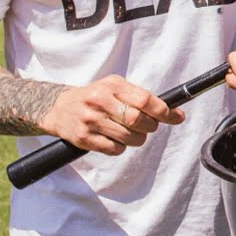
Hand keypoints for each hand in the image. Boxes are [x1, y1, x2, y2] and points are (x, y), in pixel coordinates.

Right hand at [39, 75, 183, 155]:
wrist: (59, 108)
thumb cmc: (96, 97)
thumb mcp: (114, 86)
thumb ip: (140, 96)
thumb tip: (173, 112)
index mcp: (112, 86)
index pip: (145, 100)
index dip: (164, 111)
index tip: (176, 117)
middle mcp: (100, 102)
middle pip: (138, 121)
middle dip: (151, 127)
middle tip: (150, 126)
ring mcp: (91, 121)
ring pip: (129, 138)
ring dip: (138, 139)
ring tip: (132, 133)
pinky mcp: (84, 138)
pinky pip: (115, 149)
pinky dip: (121, 147)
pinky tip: (115, 138)